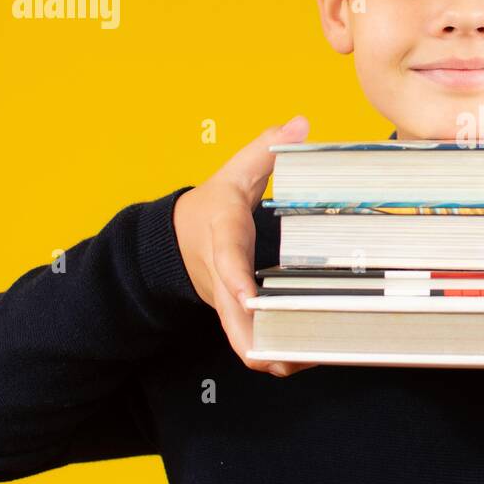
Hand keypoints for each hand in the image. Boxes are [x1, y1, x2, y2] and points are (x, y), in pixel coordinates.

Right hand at [174, 115, 315, 377]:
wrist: (173, 237)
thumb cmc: (211, 207)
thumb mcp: (234, 172)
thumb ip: (266, 148)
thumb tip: (301, 124)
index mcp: (221, 238)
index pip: (226, 260)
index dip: (236, 280)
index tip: (250, 297)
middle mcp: (220, 276)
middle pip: (232, 317)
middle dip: (258, 339)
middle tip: (293, 353)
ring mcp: (224, 300)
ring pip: (242, 337)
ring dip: (270, 353)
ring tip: (310, 359)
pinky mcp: (233, 315)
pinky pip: (252, 339)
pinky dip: (274, 352)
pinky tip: (307, 357)